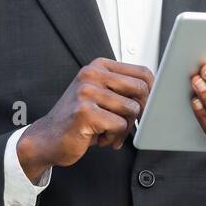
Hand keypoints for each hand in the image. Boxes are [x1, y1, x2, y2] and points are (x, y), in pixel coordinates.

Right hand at [17, 58, 153, 180]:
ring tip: (107, 133)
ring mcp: (86, 92)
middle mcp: (91, 74)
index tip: (143, 109)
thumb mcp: (100, 96)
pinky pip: (118, 125)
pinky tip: (99, 138)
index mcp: (98, 66)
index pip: (143, 73)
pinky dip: (113, 137)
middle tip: (124, 125)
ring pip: (131, 110)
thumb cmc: (78, 119)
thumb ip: (123, 90)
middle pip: (141, 90)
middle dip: (139, 113)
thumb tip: (157, 95)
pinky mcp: (84, 112)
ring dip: (124, 128)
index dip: (151, 94)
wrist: (47, 138)